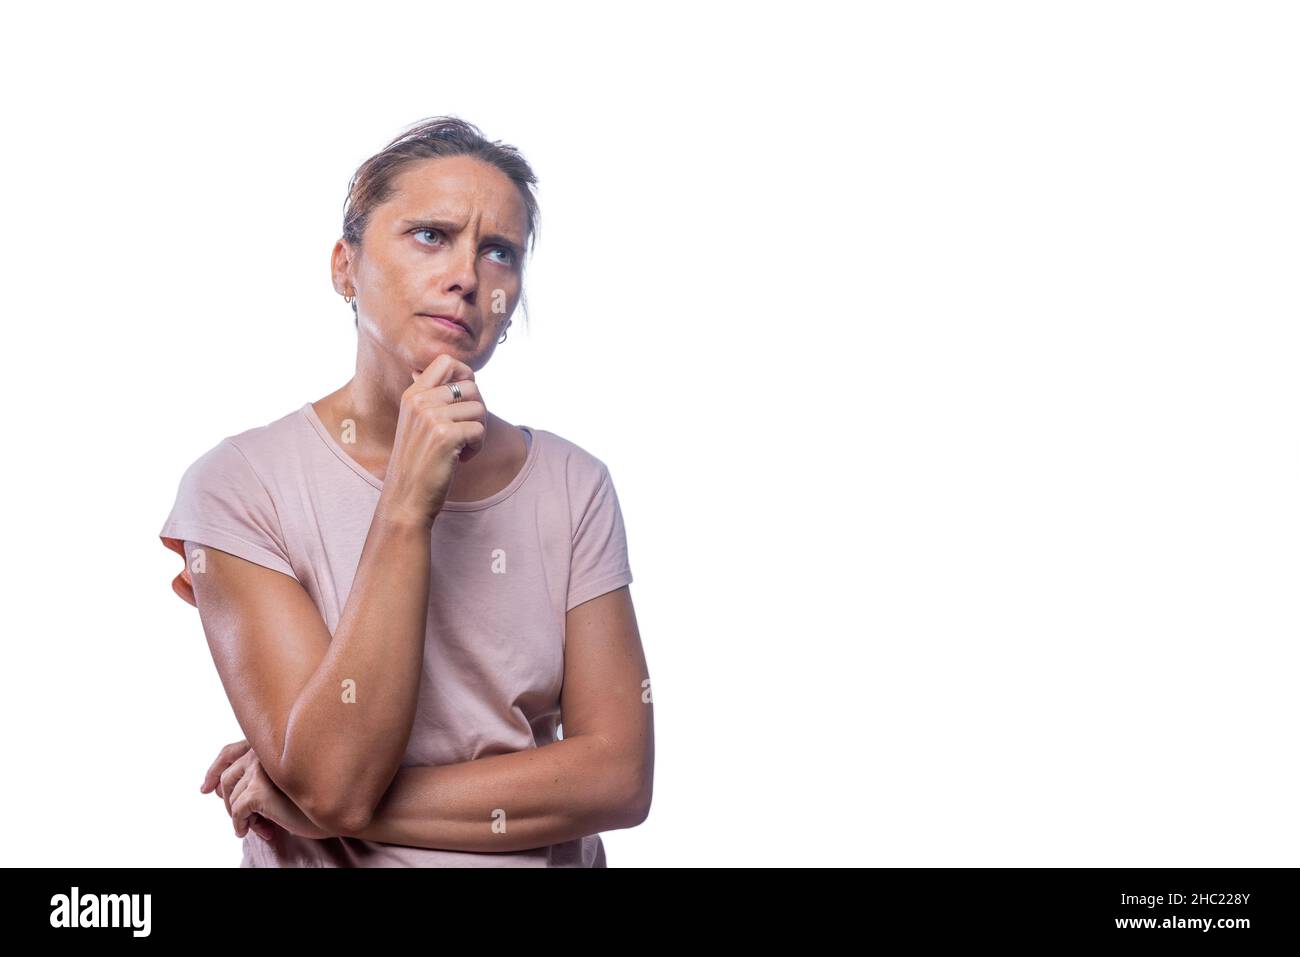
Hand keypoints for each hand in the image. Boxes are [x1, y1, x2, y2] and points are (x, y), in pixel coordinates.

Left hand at [221, 746, 335, 840]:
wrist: (337, 807)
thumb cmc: (314, 794)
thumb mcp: (283, 780)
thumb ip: (259, 775)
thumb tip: (220, 788)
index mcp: (269, 744)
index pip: (229, 752)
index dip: (214, 771)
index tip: (206, 789)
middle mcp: (262, 751)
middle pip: (227, 778)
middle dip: (229, 802)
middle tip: (240, 820)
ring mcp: (259, 769)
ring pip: (232, 798)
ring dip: (242, 817)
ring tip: (261, 827)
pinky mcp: (259, 789)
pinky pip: (237, 812)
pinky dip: (243, 825)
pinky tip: (261, 831)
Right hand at [378, 353, 487, 524]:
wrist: (406, 498)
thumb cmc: (417, 462)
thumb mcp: (416, 423)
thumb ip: (429, 397)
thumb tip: (444, 369)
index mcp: (412, 395)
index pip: (446, 361)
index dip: (465, 375)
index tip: (465, 400)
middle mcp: (419, 401)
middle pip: (471, 386)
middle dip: (477, 410)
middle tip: (467, 431)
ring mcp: (431, 417)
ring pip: (479, 408)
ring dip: (479, 431)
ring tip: (462, 447)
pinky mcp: (446, 436)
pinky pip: (479, 429)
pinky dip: (477, 446)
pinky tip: (462, 458)